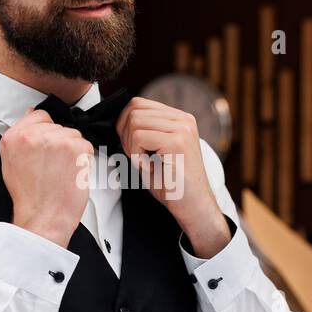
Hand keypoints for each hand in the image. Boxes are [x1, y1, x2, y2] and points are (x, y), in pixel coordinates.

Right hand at [0, 108, 93, 247]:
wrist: (43, 217)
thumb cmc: (29, 196)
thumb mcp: (11, 162)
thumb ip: (21, 138)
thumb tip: (32, 114)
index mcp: (14, 136)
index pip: (39, 115)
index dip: (46, 132)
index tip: (47, 148)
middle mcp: (34, 134)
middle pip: (57, 126)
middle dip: (59, 143)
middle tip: (53, 166)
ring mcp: (56, 139)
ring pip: (73, 135)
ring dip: (72, 151)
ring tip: (61, 172)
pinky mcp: (75, 147)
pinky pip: (86, 145)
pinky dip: (83, 159)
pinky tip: (71, 173)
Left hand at [116, 96, 229, 257]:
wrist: (194, 207)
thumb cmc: (173, 185)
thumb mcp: (156, 152)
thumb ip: (144, 133)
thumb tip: (118, 122)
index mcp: (179, 118)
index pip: (139, 103)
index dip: (124, 123)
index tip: (130, 146)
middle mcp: (183, 119)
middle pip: (134, 109)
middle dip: (125, 135)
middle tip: (136, 157)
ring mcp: (182, 128)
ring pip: (134, 122)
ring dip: (131, 146)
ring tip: (145, 163)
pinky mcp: (177, 141)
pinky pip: (139, 137)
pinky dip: (136, 156)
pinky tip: (149, 168)